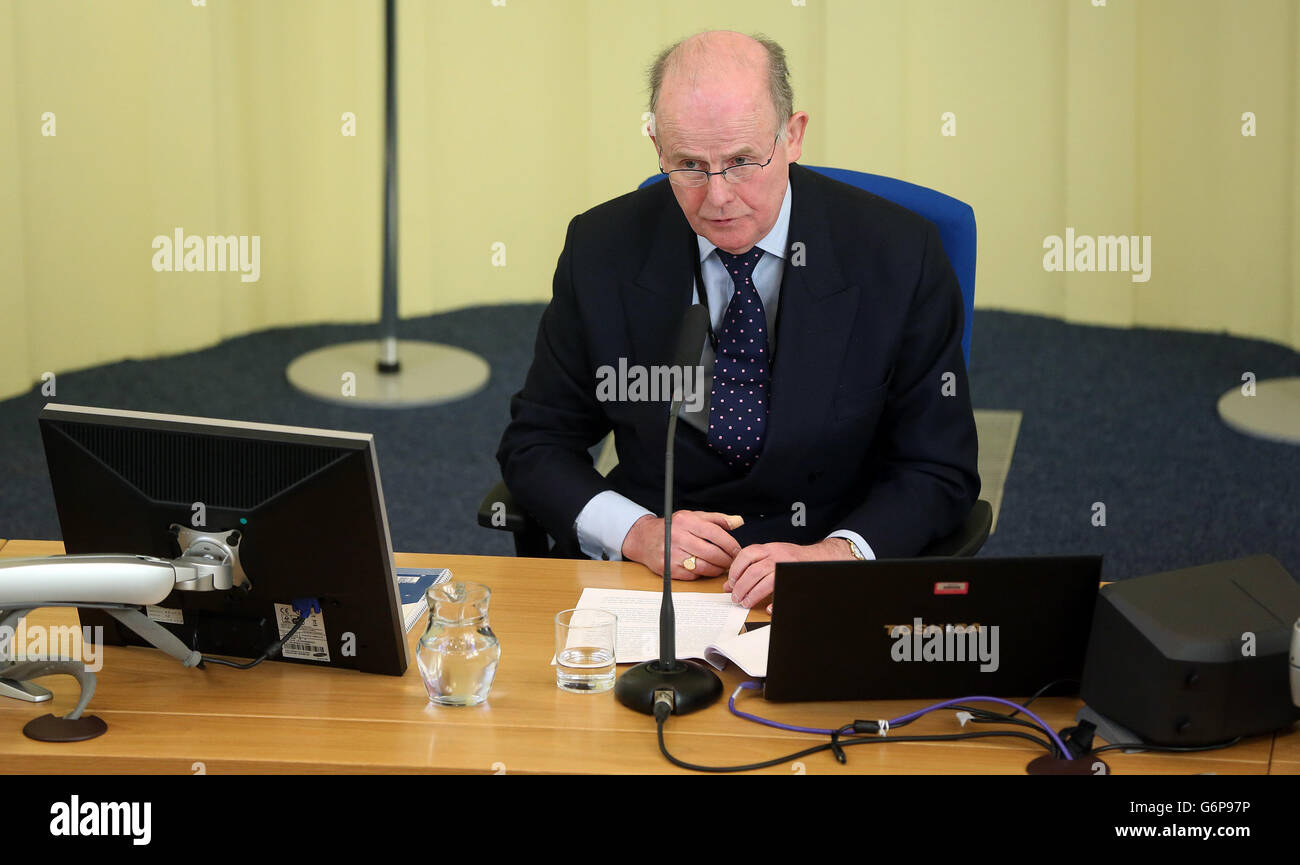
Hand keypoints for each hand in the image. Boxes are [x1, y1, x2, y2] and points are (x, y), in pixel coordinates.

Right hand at [622, 511, 743, 580]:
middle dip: (726, 559)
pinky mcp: (668, 569)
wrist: (644, 539)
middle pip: (711, 552)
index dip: (730, 544)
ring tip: (721, 567)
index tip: (737, 550)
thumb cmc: (673, 527)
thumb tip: (738, 522)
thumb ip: (717, 519)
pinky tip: (706, 569)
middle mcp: (677, 536)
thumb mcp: (693, 516)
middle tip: (731, 561)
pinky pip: (693, 575)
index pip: (715, 534)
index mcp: (686, 521)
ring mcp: (672, 554)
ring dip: (717, 569)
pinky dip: (702, 574)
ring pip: (704, 566)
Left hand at [725, 538, 854, 608]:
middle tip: (736, 598)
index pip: (746, 555)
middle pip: (754, 571)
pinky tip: (768, 608)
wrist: (817, 557)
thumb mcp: (769, 556)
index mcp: (768, 548)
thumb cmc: (790, 558)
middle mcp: (777, 556)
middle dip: (742, 587)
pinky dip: (773, 602)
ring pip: (765, 582)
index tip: (731, 583)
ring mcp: (786, 567)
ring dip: (753, 595)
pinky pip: (781, 591)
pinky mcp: (794, 579)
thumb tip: (729, 585)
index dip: (735, 570)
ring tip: (746, 602)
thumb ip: (749, 567)